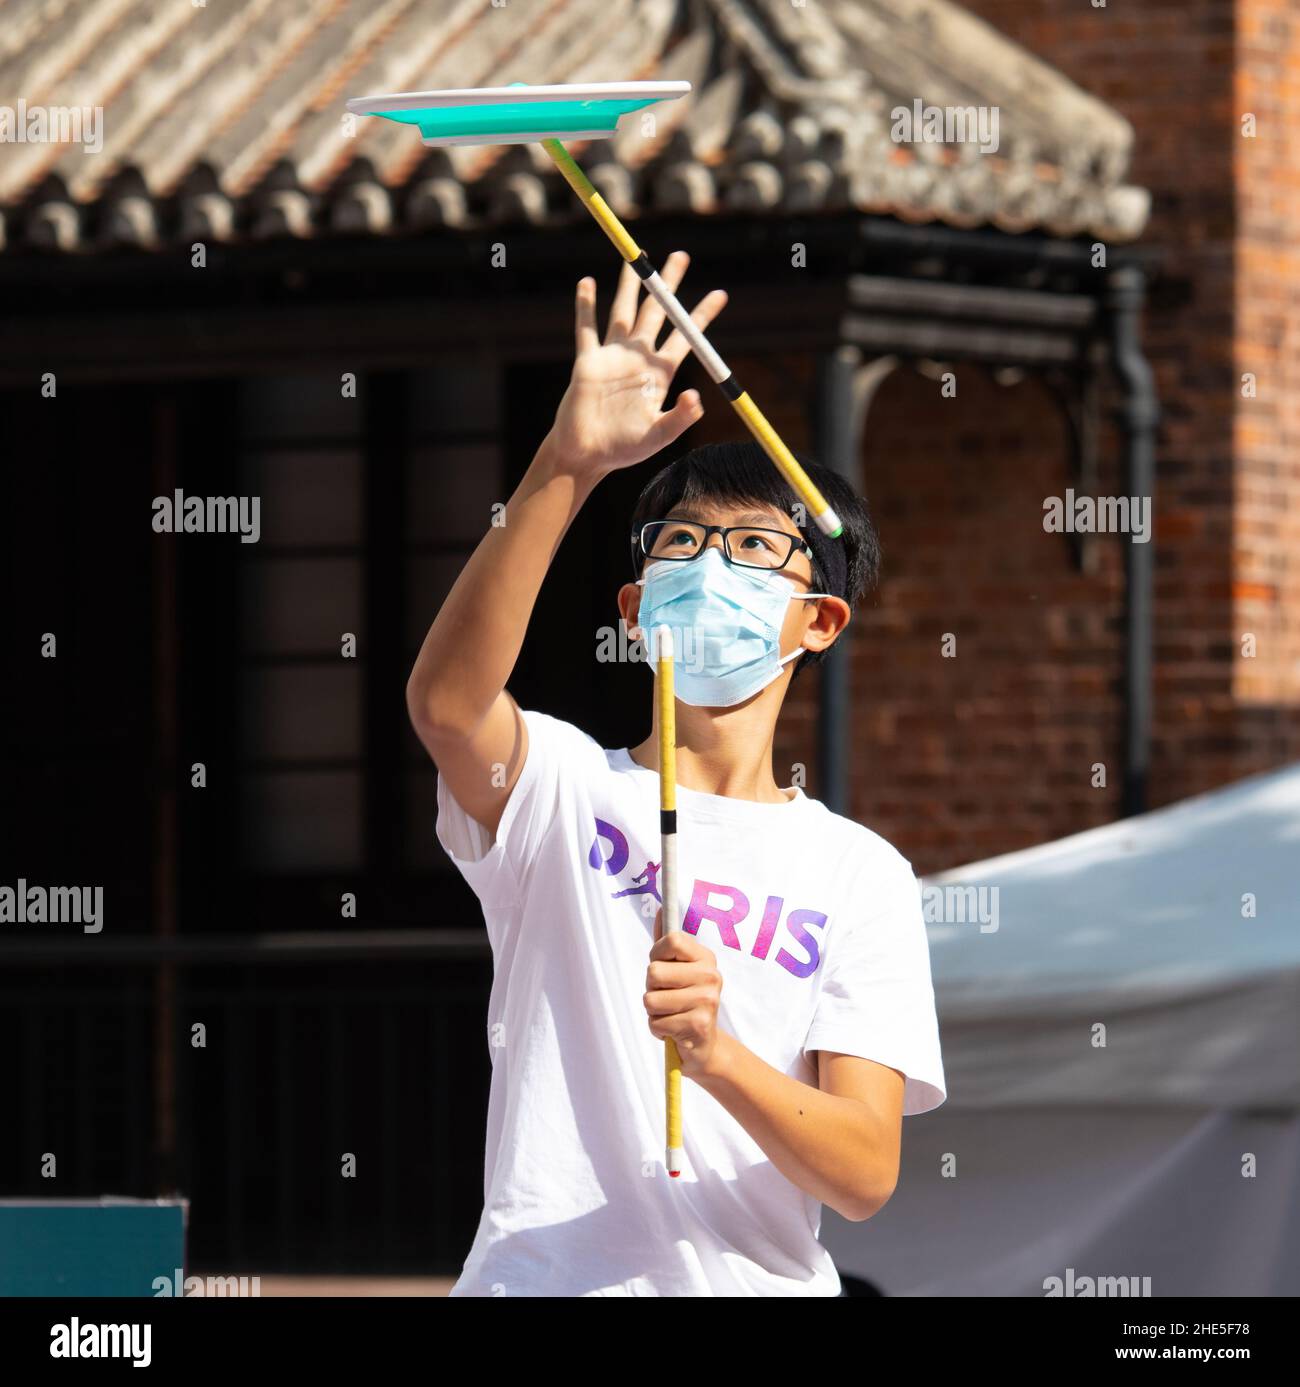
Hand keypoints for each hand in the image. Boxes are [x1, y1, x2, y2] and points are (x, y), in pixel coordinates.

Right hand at [543, 251, 726, 478]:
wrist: (586, 455)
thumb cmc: (623, 449)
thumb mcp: (658, 437)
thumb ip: (679, 418)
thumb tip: (696, 398)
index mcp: (660, 374)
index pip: (686, 337)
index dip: (702, 316)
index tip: (720, 294)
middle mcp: (638, 359)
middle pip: (656, 313)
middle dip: (668, 285)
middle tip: (681, 256)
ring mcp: (612, 358)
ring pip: (622, 311)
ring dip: (630, 284)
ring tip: (636, 257)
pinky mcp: (587, 362)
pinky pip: (586, 329)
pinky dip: (585, 305)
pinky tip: (587, 283)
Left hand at [644, 906, 723, 1078]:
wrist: (703, 1046)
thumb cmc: (684, 1001)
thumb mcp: (677, 969)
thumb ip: (667, 942)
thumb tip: (660, 908)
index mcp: (705, 958)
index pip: (671, 939)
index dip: (657, 954)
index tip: (663, 966)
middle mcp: (711, 976)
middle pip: (654, 971)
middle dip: (651, 988)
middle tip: (668, 997)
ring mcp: (707, 1001)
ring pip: (650, 999)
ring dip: (653, 1012)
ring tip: (671, 1014)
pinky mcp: (698, 1025)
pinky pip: (656, 1023)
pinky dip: (658, 1029)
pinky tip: (674, 1030)